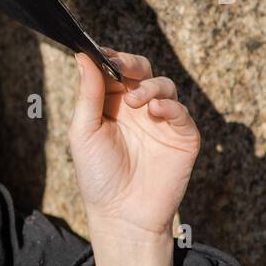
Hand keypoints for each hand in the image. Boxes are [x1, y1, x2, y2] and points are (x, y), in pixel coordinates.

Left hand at [69, 47, 200, 265]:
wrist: (122, 214)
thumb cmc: (98, 176)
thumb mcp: (84, 132)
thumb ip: (88, 94)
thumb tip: (83, 56)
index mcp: (111, 105)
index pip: (113, 71)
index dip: (109, 59)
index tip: (101, 52)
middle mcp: (137, 109)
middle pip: (141, 71)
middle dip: (132, 64)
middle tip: (122, 68)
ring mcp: (161, 121)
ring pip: (164, 85)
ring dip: (150, 86)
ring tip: (137, 101)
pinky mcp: (182, 136)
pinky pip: (181, 111)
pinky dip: (169, 105)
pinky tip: (154, 111)